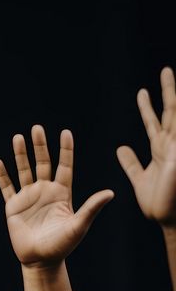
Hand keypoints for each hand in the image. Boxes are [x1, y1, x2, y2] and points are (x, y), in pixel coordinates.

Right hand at [0, 126, 112, 267]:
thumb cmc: (62, 245)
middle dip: (39, 146)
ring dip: (21, 155)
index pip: (64, 166)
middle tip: (36, 128)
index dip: (65, 150)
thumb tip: (110, 192)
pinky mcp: (13, 206)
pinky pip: (7, 187)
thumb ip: (91, 207)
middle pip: (42, 163)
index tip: (65, 132)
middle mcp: (45, 192)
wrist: (40, 260)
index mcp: (62, 193)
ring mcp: (28, 197)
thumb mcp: (79, 225)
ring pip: (24, 170)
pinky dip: (2, 175)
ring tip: (18, 137)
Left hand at [117, 66, 175, 226]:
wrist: (169, 219)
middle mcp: (171, 146)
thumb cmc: (158, 203)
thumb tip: (121, 147)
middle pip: (170, 112)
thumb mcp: (140, 178)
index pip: (153, 122)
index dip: (147, 107)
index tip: (142, 92)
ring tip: (170, 74)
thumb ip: (131, 163)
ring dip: (174, 97)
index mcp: (160, 150)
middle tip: (166, 70)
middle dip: (168, 92)